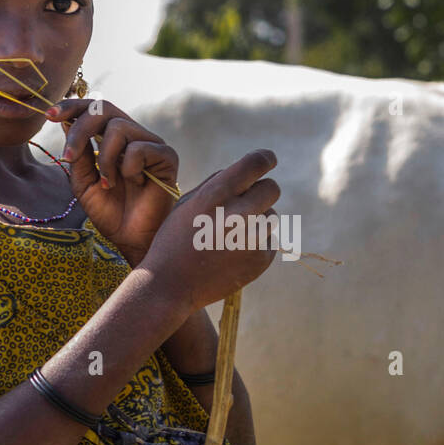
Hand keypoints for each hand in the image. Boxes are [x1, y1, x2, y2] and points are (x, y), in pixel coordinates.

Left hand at [50, 99, 179, 265]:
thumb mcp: (83, 182)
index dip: (71, 107)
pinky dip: (128, 168)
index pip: (94, 109)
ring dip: (105, 159)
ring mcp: (151, 144)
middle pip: (104, 109)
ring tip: (108, 184)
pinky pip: (139, 148)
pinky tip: (136, 184)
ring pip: (119, 127)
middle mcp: (132, 136)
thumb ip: (78, 154)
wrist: (131, 239)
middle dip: (80, 129)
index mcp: (112, 139)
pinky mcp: (166, 156)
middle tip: (69, 156)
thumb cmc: (110, 213)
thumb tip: (65, 121)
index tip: (50, 115)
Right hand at [140, 148, 281, 311]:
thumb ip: (218, 183)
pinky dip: (256, 244)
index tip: (269, 160)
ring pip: (271, 216)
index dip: (266, 159)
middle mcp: (238, 214)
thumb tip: (248, 172)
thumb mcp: (188, 203)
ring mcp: (252, 239)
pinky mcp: (261, 259)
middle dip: (262, 192)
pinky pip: (269, 240)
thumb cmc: (176, 239)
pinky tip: (232, 254)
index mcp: (216, 195)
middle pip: (272, 188)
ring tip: (230, 236)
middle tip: (248, 203)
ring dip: (258, 220)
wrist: (171, 285)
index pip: (255, 164)